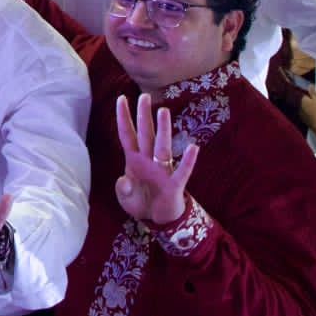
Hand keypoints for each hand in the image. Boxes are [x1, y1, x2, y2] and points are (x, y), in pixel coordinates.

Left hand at [115, 94, 199, 224]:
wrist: (158, 220)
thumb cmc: (140, 203)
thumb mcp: (125, 198)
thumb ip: (123, 189)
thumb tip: (124, 180)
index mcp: (134, 161)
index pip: (127, 135)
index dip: (123, 118)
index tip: (121, 98)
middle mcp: (148, 161)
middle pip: (145, 134)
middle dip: (144, 116)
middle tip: (145, 95)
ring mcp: (162, 171)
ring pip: (162, 146)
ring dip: (163, 130)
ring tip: (164, 111)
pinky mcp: (174, 185)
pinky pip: (182, 171)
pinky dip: (188, 160)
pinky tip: (193, 148)